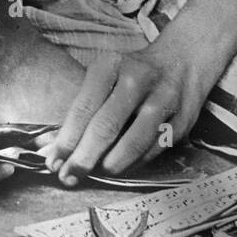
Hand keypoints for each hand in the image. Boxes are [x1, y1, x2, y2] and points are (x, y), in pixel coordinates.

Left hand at [42, 33, 219, 184]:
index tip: (54, 162)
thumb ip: (82, 110)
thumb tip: (52, 150)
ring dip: (111, 164)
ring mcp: (164, 99)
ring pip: (134, 142)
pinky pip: (153, 150)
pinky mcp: (182, 120)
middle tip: (69, 177)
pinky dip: (134, 163)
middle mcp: (138, 79)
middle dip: (84, 158)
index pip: (84, 108)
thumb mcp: (106, 76)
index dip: (67, 140)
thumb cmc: (133, 74)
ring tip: (97, 173)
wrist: (184, 60)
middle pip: (106, 126)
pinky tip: (121, 167)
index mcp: (111, 65)